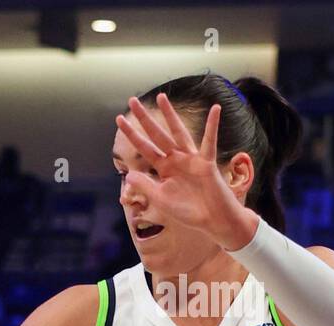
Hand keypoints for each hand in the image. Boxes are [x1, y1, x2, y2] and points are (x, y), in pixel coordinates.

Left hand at [115, 93, 257, 249]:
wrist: (212, 220)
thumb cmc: (188, 211)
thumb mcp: (161, 200)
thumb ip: (145, 186)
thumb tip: (127, 174)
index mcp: (164, 168)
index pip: (144, 148)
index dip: (132, 135)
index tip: (119, 120)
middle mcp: (176, 159)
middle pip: (157, 134)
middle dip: (144, 119)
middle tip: (133, 101)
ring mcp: (192, 159)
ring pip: (178, 133)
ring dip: (170, 115)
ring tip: (161, 97)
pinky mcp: (207, 163)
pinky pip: (210, 142)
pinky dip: (213, 126)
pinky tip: (215, 109)